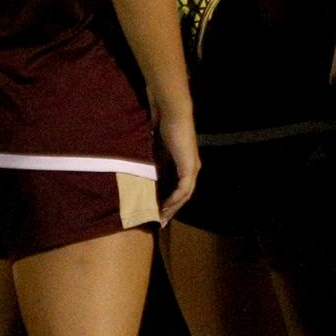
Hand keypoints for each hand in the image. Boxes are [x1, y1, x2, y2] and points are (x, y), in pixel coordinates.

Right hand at [155, 109, 199, 225]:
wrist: (171, 114)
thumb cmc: (161, 127)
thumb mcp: (155, 151)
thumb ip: (153, 164)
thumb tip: (142, 176)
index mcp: (184, 164)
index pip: (179, 188)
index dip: (169, 201)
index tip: (157, 211)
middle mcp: (191, 168)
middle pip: (183, 195)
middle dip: (171, 209)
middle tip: (159, 221)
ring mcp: (192, 168)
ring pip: (184, 195)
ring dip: (173, 207)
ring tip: (161, 217)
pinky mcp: (190, 167)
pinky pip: (183, 189)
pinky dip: (175, 199)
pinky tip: (165, 206)